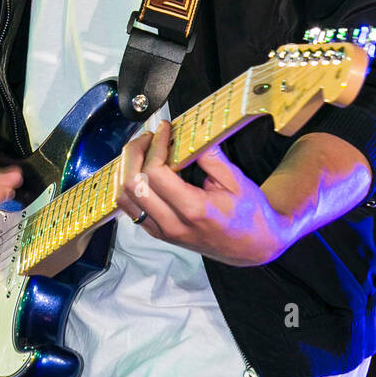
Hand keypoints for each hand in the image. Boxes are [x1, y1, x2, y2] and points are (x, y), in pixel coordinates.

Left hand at [115, 121, 289, 266]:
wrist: (252, 247)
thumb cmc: (249, 216)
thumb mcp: (236, 180)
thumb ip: (210, 155)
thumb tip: (190, 130)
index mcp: (193, 210)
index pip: (155, 173)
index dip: (155, 145)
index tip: (164, 129)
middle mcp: (172, 224)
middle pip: (130, 185)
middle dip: (134, 152)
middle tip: (148, 136)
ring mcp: (161, 232)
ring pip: (123, 198)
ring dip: (126, 168)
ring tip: (142, 149)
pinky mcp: (157, 233)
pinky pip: (130, 207)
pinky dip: (128, 183)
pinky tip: (141, 167)